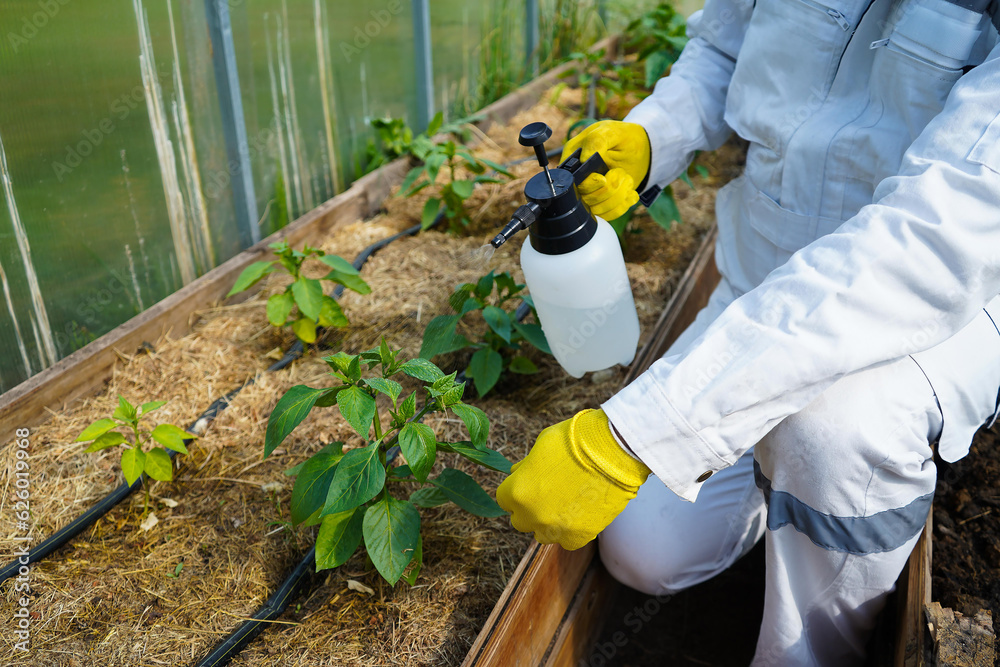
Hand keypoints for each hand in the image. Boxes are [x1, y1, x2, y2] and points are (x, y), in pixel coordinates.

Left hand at [496, 409, 649, 550]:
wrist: (612, 450)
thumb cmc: (574, 441)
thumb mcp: (541, 446)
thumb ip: (526, 466)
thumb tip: (518, 473)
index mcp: (517, 491)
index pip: (504, 499)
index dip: (517, 489)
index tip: (529, 484)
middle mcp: (532, 515)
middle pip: (520, 520)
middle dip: (529, 508)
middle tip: (546, 494)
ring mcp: (556, 528)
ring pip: (541, 535)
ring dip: (547, 523)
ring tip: (563, 505)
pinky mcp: (580, 535)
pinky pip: (567, 541)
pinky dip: (570, 531)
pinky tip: (578, 514)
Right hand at [561, 121, 650, 218]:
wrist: (641, 149)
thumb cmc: (622, 137)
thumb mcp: (610, 132)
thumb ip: (596, 141)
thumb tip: (584, 159)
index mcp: (573, 159)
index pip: (573, 182)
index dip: (588, 184)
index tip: (603, 178)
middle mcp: (579, 179)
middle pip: (585, 199)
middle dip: (608, 188)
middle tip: (620, 173)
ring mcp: (591, 193)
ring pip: (598, 210)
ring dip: (618, 196)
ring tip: (626, 179)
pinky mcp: (604, 203)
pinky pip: (610, 215)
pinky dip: (623, 205)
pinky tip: (631, 192)